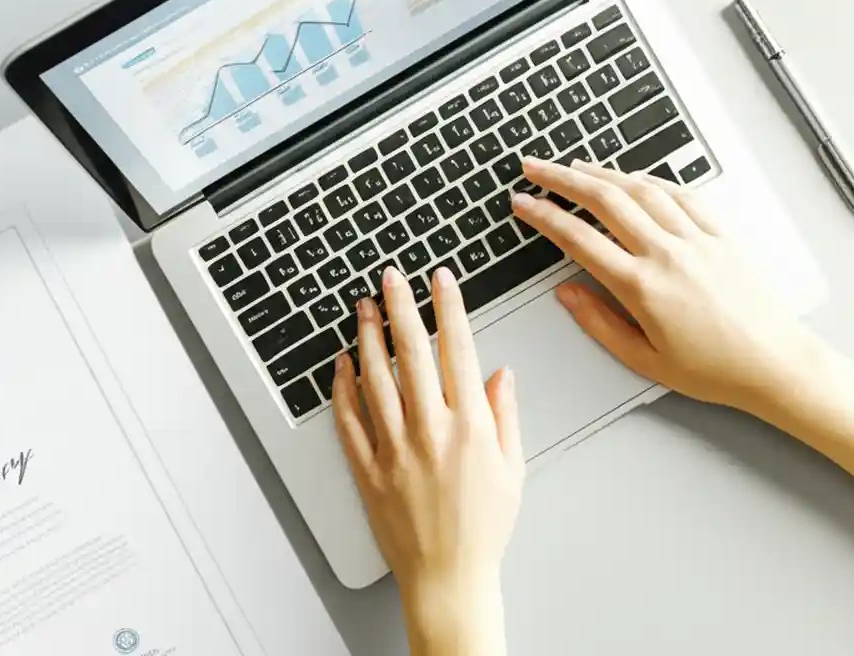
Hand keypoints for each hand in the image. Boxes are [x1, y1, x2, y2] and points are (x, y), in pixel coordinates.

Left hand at [332, 266, 522, 655]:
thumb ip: (504, 415)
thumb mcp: (512, 468)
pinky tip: (342, 363)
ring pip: (375, 378)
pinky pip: (349, 420)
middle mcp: (430, 430)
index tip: (440, 280)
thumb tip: (500, 373)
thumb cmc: (483, 527)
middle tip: (390, 277)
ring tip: (363, 307)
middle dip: (401, 307)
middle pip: (411, 354)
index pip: (457, 351)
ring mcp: (394, 448)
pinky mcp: (368, 469)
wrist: (448, 576)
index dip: (448, 308)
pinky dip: (343, 388)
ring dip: (368, 337)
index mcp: (470, 426)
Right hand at [512, 158, 818, 412]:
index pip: (578, 239)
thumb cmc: (714, 369)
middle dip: (562, 178)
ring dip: (602, 172)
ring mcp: (696, 240)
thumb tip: (566, 293)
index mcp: (642, 287)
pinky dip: (650, 181)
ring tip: (575, 165)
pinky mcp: (720, 236)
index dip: (543, 216)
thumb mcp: (643, 359)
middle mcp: (668, 254)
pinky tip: (633, 177)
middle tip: (535, 167)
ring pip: (640, 190)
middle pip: (604, 200)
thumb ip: (598, 322)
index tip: (522, 203)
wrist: (775, 363)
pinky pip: (680, 195)